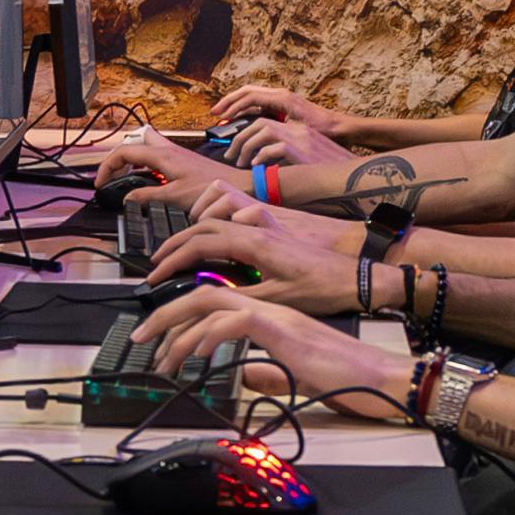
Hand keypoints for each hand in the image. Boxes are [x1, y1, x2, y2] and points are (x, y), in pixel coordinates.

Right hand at [137, 201, 350, 299]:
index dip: (172, 260)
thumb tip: (208, 300)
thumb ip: (240, 296)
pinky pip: (235, 214)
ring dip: (191, 230)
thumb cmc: (326, 288)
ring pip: (217, 216)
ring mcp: (266, 224)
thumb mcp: (279, 300)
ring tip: (177, 250)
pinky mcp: (274, 229)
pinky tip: (212, 234)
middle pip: (202, 225)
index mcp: (255, 243)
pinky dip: (215, 220)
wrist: (359, 275)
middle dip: (174, 244)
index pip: (200, 243)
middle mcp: (258, 227)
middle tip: (156, 264)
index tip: (155, 276)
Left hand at [139, 287, 404, 406]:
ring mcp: (277, 316)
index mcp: (271, 318)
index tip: (158, 345)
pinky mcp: (284, 330)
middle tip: (139, 340)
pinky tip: (195, 357)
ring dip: (178, 329)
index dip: (180, 321)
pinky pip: (234, 322)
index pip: (214, 304)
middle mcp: (270, 309)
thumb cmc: (348, 380)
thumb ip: (266, 371)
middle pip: (203, 295)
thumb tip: (242, 375)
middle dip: (164, 316)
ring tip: (160, 357)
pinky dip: (208, 336)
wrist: (385, 379)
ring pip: (211, 302)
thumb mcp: (294, 376)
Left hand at [212, 100, 349, 180]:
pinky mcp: (300, 149)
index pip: (263, 119)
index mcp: (295, 128)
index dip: (244, 128)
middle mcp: (296, 128)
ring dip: (245, 147)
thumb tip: (258, 163)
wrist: (348, 173)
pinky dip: (260, 157)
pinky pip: (272, 148)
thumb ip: (281, 154)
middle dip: (238, 138)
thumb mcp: (302, 157)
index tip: (232, 142)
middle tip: (228, 155)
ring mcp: (299, 137)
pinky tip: (255, 168)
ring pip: (262, 131)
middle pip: (259, 123)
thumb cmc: (324, 170)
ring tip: (238, 163)